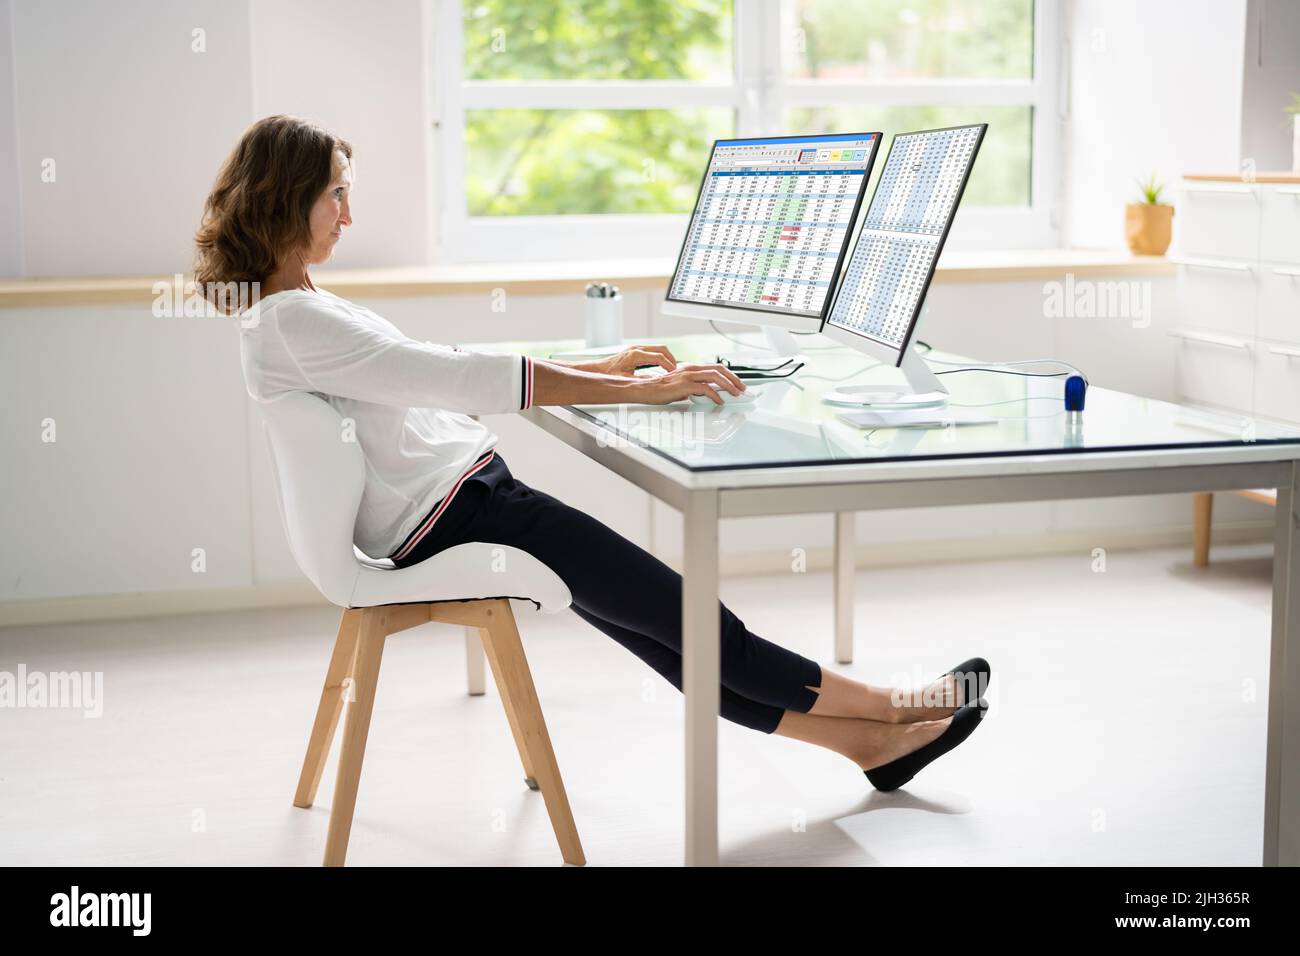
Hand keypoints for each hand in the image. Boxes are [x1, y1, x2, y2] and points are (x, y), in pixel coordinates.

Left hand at [594, 344, 676, 377]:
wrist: (597, 371)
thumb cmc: (608, 375)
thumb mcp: (627, 381)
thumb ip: (642, 381)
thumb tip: (656, 384)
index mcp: (635, 355)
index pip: (659, 357)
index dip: (669, 366)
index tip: (674, 374)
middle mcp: (636, 349)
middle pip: (662, 349)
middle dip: (672, 360)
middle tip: (677, 371)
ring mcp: (636, 348)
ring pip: (658, 348)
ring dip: (667, 358)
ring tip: (671, 369)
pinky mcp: (635, 351)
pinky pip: (652, 351)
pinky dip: (660, 357)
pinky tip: (661, 367)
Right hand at [630, 362, 747, 405]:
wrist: (646, 390)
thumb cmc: (661, 390)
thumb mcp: (682, 387)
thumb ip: (695, 387)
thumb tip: (708, 393)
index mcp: (691, 368)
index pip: (716, 367)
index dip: (729, 374)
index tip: (737, 383)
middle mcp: (691, 369)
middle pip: (719, 369)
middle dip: (734, 379)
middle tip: (742, 388)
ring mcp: (688, 376)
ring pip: (715, 377)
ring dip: (728, 386)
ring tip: (735, 394)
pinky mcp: (685, 385)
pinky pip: (705, 389)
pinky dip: (715, 395)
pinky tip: (719, 401)